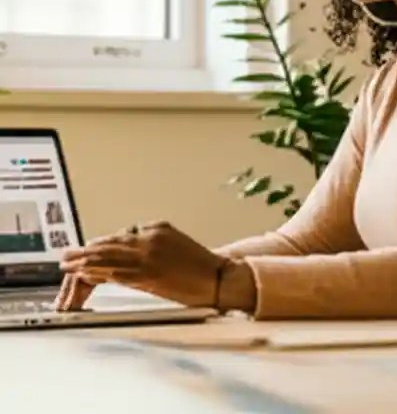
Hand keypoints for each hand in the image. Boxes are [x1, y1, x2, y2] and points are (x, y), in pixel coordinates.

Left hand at [58, 221, 227, 309]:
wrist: (218, 278)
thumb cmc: (199, 266)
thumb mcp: (176, 243)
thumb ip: (152, 243)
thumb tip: (129, 252)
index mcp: (158, 228)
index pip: (122, 236)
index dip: (101, 244)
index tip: (87, 249)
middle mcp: (149, 238)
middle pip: (110, 244)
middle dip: (86, 250)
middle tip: (68, 254)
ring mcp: (147, 255)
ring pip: (108, 256)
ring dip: (85, 261)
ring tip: (69, 264)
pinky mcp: (146, 274)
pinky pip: (114, 271)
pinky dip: (96, 272)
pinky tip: (84, 273)